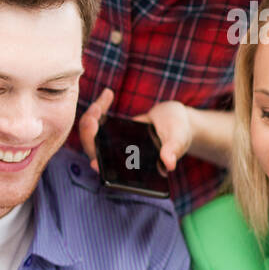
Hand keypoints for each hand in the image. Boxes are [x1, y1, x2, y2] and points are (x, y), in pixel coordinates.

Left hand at [78, 89, 193, 174]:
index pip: (111, 174)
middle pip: (95, 152)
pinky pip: (96, 122)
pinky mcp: (109, 133)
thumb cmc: (179, 133)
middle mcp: (118, 160)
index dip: (101, 169)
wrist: (175, 119)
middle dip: (89, 134)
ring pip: (91, 136)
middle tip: (94, 115)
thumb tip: (169, 164)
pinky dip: (99, 109)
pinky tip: (108, 94)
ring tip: (103, 100)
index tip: (94, 163)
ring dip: (91, 118)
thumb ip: (172, 149)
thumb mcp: (178, 139)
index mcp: (133, 169)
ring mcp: (111, 146)